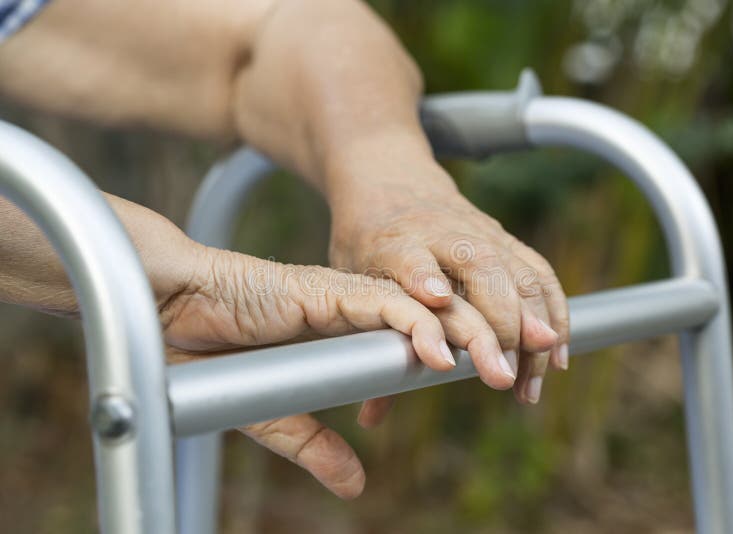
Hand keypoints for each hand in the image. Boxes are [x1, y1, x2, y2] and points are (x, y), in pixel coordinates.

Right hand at [159, 245, 509, 497]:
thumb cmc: (217, 357)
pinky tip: (438, 349)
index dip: (457, 354)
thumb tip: (355, 483)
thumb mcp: (278, 417)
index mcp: (348, 334)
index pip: (417, 339)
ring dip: (459, 336)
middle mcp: (354, 310)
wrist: (170, 313)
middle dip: (477, 346)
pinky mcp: (323, 290)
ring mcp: (342, 297)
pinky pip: (380, 302)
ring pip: (417, 307)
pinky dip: (412, 322)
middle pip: (431, 320)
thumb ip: (316, 444)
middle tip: (513, 378)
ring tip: (494, 366)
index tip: (491, 378)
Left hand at [327, 150, 569, 420]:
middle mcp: (439, 234)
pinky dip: (554, 313)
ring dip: (533, 327)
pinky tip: (557, 353)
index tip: (437, 301)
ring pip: (516, 271)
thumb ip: (370, 342)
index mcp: (392, 244)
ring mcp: (477, 232)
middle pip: (478, 268)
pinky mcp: (503, 236)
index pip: (409, 259)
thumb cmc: (368, 245)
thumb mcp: (353, 283)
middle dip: (498, 320)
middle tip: (503, 373)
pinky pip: (539, 272)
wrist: (392, 184)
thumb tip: (370, 416)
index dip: (423, 277)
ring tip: (535, 379)